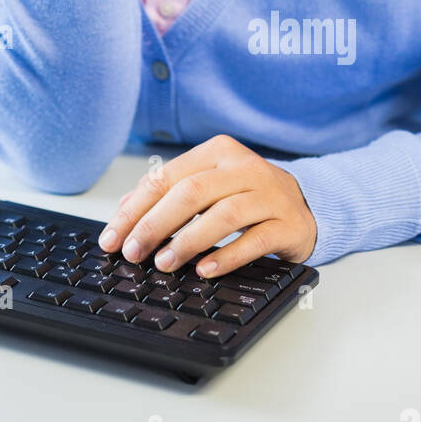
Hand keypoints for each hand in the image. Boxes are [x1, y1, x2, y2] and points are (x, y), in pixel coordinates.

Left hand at [98, 135, 317, 275]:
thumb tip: (126, 211)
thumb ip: (170, 193)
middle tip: (134, 253)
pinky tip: (205, 270)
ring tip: (164, 263)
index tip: (114, 237)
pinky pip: (254, 240)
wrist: (306, 207)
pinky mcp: (288, 223)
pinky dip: (226, 256)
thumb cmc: (248, 197)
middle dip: (155, 225)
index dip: (136, 208)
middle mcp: (244, 167)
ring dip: (187, 242)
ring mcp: (269, 194)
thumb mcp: (210, 185)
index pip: (166, 177)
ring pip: (222, 214)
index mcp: (218, 152)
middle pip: (191, 193)